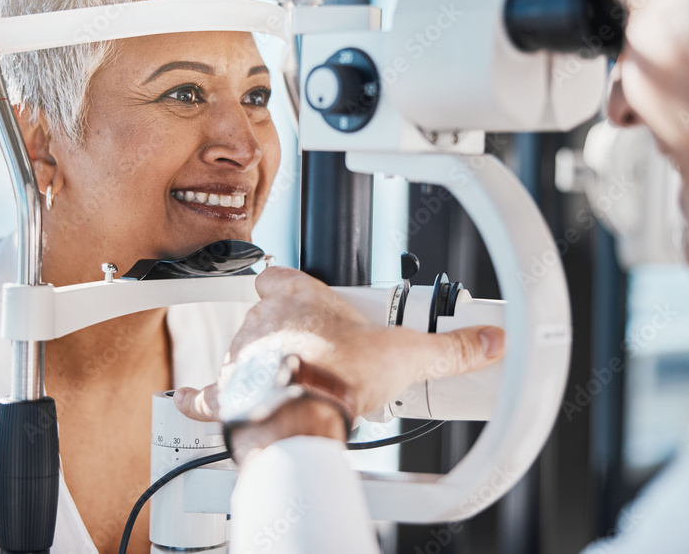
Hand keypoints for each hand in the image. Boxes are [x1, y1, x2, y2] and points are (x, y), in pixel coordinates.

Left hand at [175, 266, 505, 423]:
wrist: (306, 413)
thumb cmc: (345, 374)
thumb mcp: (409, 354)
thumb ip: (451, 347)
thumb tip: (489, 340)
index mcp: (302, 300)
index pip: (282, 275)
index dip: (289, 283)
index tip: (302, 294)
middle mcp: (265, 321)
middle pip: (264, 314)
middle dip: (283, 330)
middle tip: (313, 352)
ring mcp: (242, 356)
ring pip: (240, 349)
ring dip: (256, 362)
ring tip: (287, 382)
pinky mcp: (227, 394)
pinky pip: (206, 392)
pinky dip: (204, 397)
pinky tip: (198, 398)